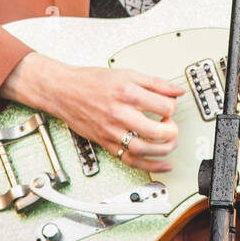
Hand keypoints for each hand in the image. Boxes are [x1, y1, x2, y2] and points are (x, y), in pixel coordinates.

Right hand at [0, 53, 184, 173]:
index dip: (172, 107)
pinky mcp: (106, 142)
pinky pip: (129, 160)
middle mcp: (119, 113)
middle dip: (171, 131)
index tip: (169, 107)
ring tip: (170, 143)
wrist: (63, 91)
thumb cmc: (91, 81)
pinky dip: (149, 166)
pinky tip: (162, 165)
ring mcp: (111, 130)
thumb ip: (155, 83)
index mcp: (127, 92)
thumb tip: (176, 91)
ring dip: (163, 150)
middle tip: (172, 127)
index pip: (162, 106)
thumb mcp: (126, 74)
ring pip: (143, 149)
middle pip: (154, 130)